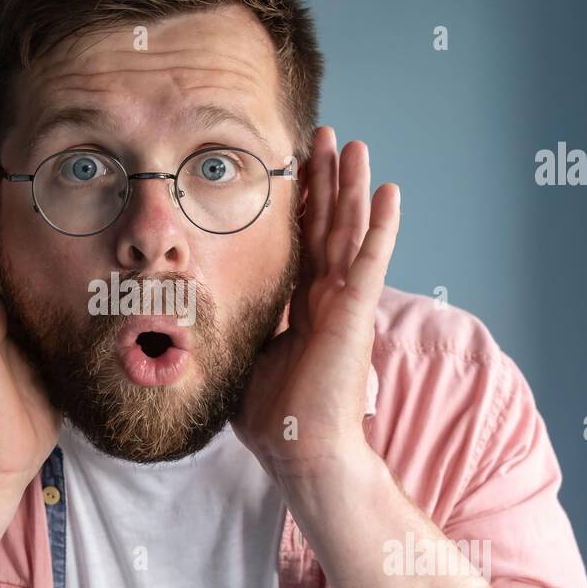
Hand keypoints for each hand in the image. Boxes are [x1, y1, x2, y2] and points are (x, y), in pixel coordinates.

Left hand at [233, 126, 399, 482]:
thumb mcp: (246, 357)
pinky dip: (381, 225)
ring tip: (355, 145)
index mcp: (302, 307)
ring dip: (353, 186)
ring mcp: (344, 303)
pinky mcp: (356, 314)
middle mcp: (326, 298)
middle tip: (324, 135)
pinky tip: (389, 190)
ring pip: (350, 231)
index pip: (301, 243)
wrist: (303, 452)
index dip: (299, 204)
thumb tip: (197, 317)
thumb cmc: (275, 417)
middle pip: (327, 225)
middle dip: (325, 180)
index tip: (291, 167)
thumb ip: (237, 328)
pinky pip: (370, 260)